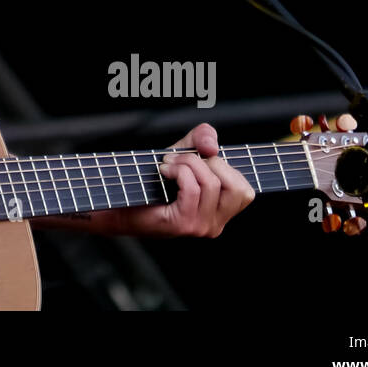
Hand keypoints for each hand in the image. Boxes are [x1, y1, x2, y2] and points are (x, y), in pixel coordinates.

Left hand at [89, 122, 254, 237]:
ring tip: (169, 165)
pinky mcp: (184, 224)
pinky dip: (179, 172)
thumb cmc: (152, 180)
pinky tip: (164, 171)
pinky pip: (193, 189)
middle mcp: (216, 224)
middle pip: (236, 187)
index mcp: (222, 212)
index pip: (245, 191)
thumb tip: (211, 146)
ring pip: (212, 184)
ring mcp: (201, 227)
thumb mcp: (184, 153)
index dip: (226, 166)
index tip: (201, 157)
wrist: (122, 198)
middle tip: (181, 160)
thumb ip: (202, 139)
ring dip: (188, 164)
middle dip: (208, 163)